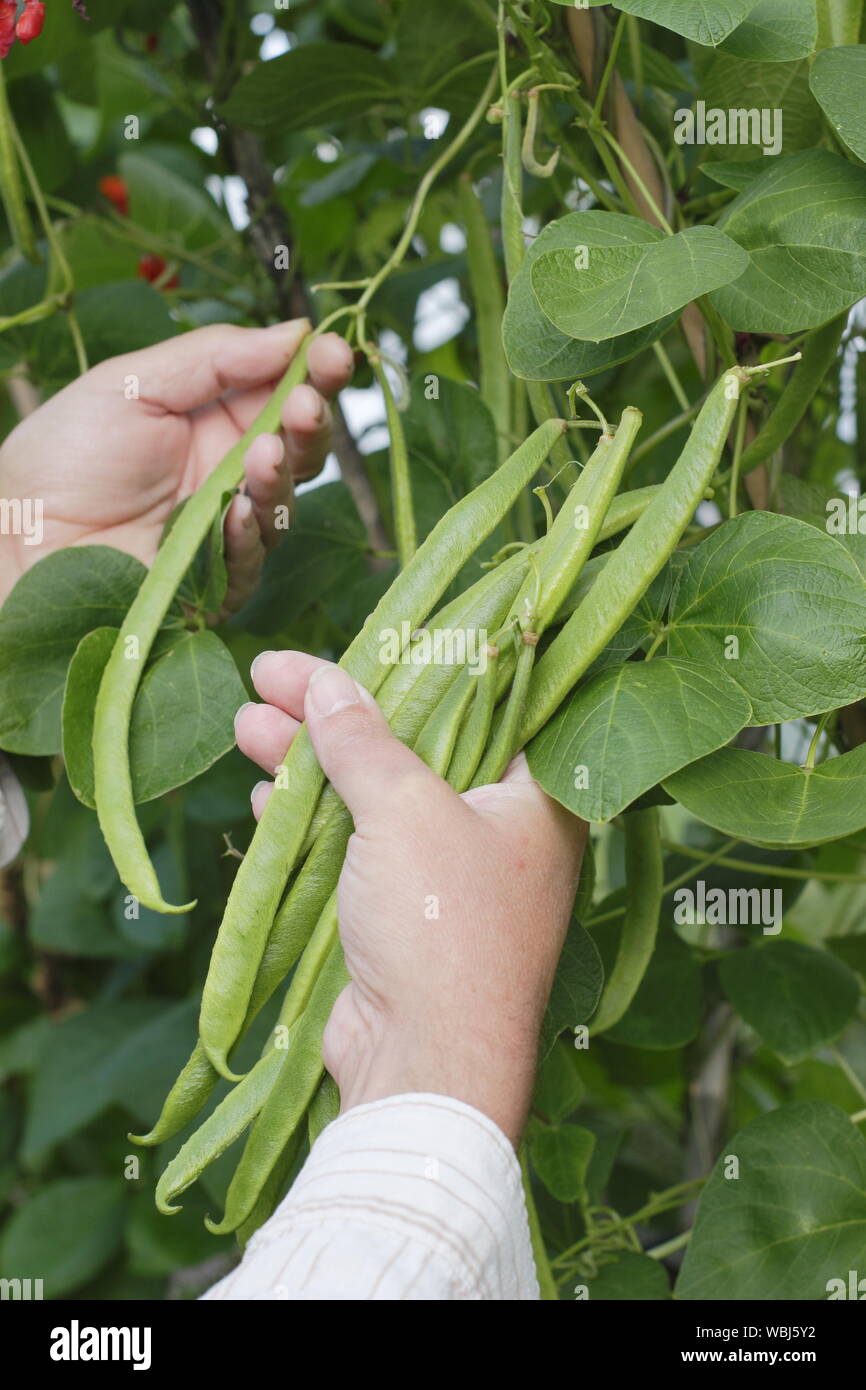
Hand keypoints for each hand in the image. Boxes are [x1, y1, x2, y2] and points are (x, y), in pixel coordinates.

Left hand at [0, 319, 352, 611]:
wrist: (16, 531)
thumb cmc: (64, 454)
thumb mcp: (134, 382)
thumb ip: (216, 356)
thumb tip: (299, 330)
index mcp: (217, 418)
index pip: (287, 391)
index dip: (318, 373)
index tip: (335, 351)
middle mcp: (231, 472)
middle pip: (302, 448)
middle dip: (313, 423)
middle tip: (306, 404)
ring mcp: (226, 529)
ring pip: (283, 503)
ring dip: (282, 476)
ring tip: (267, 453)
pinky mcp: (214, 582)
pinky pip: (251, 561)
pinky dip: (250, 535)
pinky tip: (238, 511)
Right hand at [236, 654, 586, 1145]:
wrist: (425, 1065)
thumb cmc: (443, 924)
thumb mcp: (404, 810)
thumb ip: (365, 742)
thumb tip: (328, 683)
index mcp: (532, 798)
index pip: (479, 706)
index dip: (414, 666)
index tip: (357, 641)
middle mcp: (497, 832)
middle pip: (412, 747)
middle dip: (335, 714)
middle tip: (270, 674)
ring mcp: (447, 878)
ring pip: (374, 798)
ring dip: (310, 764)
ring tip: (247, 724)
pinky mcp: (402, 916)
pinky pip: (355, 850)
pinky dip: (312, 822)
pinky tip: (268, 795)